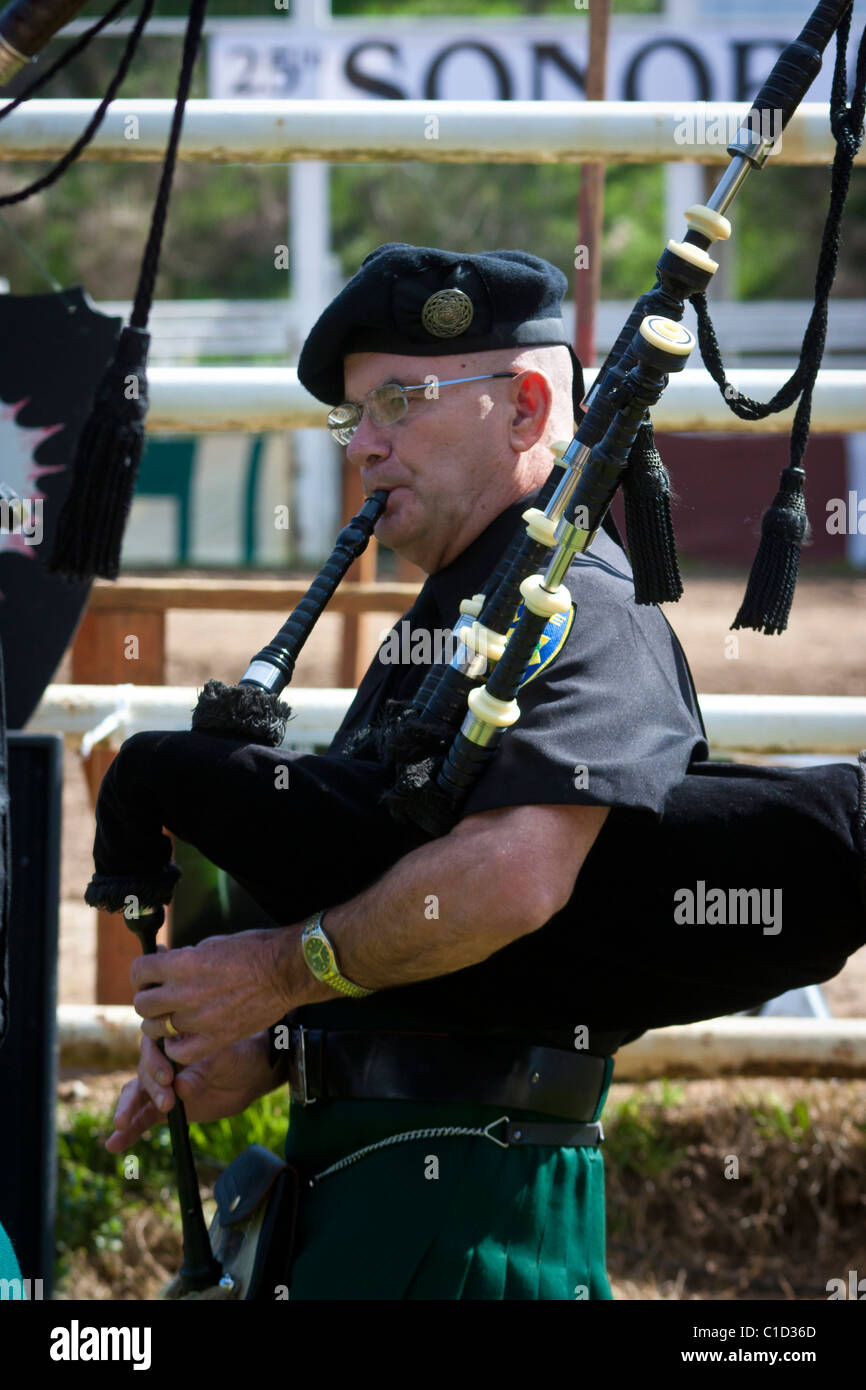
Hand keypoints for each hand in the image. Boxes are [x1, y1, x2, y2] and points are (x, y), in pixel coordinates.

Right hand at [105, 1030, 280, 1153]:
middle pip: (144, 1073)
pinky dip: (129, 1132)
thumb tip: (180, 1088)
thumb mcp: (222, 1060)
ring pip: (136, 1096)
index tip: (168, 1078)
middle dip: (152, 1090)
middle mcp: (160, 1060)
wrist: (250, 1075)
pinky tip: (114, 1145)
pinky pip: (142, 1119)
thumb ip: (200, 1073)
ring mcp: (159, 1085)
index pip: (153, 1048)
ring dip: (127, 1110)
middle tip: (167, 1103)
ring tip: (119, 1125)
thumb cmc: (237, 1056)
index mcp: (171, 1039)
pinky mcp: (163, 1108)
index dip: (156, 1063)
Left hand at [130, 928, 302, 1064]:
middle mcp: (185, 992)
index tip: (149, 976)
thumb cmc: (253, 951)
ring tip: (172, 1016)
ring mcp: (199, 1019)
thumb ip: (183, 959)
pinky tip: (183, 1036)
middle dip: (148, 998)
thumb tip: (163, 964)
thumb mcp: (211, 944)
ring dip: (158, 1022)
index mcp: (183, 963)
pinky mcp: (215, 1039)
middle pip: (142, 1003)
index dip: (142, 973)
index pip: (139, 971)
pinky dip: (175, 1047)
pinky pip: (179, 1052)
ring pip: (154, 1029)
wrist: (286, 971)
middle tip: (161, 997)